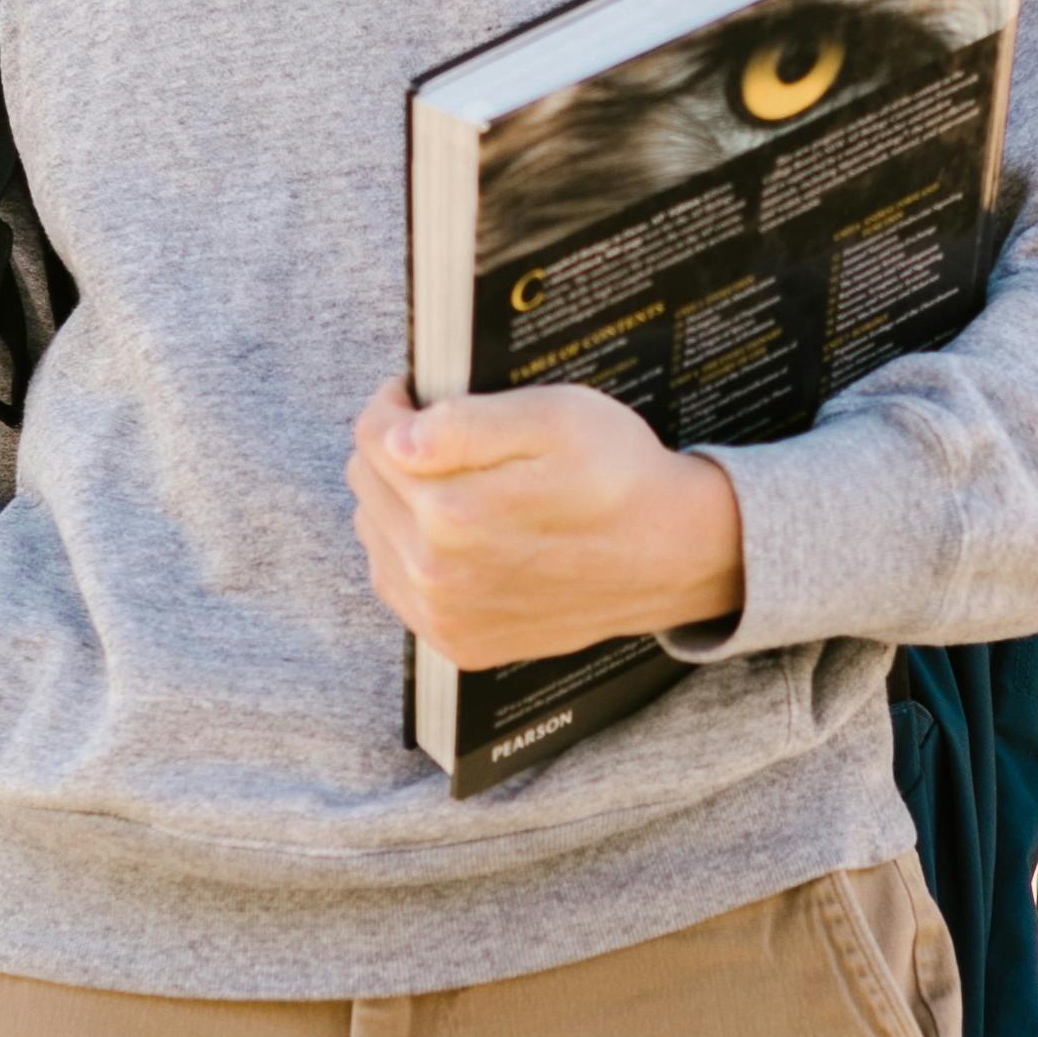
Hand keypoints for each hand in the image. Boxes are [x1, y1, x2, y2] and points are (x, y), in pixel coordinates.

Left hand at [349, 377, 746, 671]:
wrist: (672, 556)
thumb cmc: (618, 475)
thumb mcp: (555, 418)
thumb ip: (464, 424)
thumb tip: (394, 435)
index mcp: (450, 510)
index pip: (372, 435)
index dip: (395, 401)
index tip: (421, 394)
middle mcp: (434, 573)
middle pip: (366, 483)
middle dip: (393, 449)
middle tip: (445, 438)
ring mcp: (443, 616)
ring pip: (374, 533)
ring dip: (398, 501)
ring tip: (456, 486)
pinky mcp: (457, 642)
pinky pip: (396, 584)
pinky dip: (410, 552)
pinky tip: (456, 535)